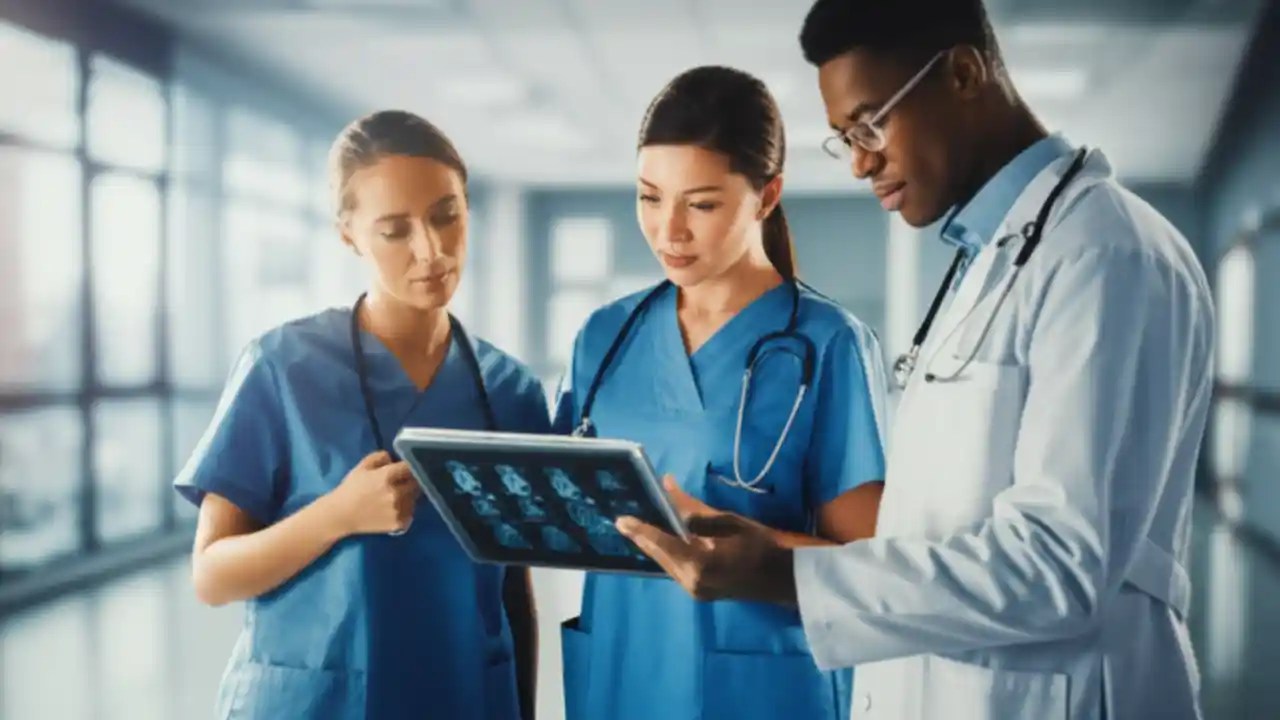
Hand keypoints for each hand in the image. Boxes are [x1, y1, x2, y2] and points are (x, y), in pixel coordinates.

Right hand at [326, 451, 419, 536]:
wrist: (340, 515)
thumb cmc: (350, 489)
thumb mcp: (362, 467)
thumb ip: (379, 457)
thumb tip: (393, 458)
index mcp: (387, 476)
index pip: (411, 467)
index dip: (409, 467)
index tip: (405, 469)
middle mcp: (396, 493)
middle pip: (416, 483)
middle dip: (410, 481)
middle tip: (402, 484)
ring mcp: (399, 509)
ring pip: (414, 499)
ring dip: (409, 497)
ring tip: (397, 498)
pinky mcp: (399, 523)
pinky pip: (410, 514)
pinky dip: (406, 511)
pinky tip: (395, 510)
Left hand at [616, 476, 797, 604]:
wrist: (786, 579)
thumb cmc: (763, 546)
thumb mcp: (728, 521)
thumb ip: (694, 509)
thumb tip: (667, 487)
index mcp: (700, 564)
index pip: (662, 543)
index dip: (640, 530)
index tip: (620, 519)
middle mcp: (692, 582)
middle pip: (659, 556)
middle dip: (643, 537)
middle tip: (625, 519)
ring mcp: (695, 591)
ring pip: (666, 564)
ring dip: (654, 545)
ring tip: (639, 526)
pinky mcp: (700, 592)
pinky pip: (676, 569)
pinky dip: (668, 554)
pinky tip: (662, 539)